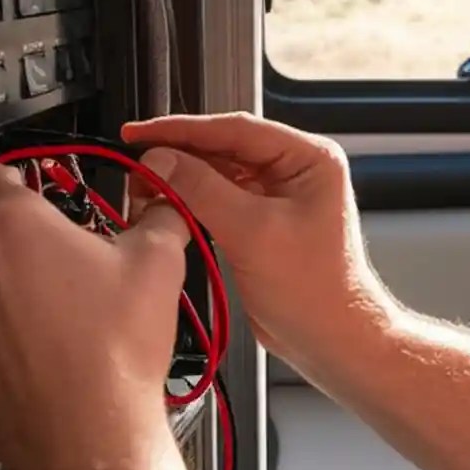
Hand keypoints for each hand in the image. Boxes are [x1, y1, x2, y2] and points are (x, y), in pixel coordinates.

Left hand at [0, 164, 190, 469]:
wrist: (87, 432)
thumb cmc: (114, 346)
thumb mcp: (157, 262)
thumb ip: (159, 215)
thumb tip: (165, 202)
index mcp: (8, 221)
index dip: (21, 175)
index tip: (48, 191)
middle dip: (21, 226)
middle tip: (69, 246)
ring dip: (7, 268)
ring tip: (61, 293)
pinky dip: (0, 309)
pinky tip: (46, 330)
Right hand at [123, 113, 392, 371]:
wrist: (332, 341)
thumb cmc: (317, 292)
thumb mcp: (253, 233)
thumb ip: (202, 190)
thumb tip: (160, 160)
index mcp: (308, 158)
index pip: (235, 128)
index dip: (182, 128)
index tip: (141, 132)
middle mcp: (294, 170)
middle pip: (223, 148)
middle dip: (178, 156)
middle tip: (136, 164)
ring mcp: (277, 197)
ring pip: (217, 174)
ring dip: (180, 180)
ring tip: (143, 186)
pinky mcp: (261, 223)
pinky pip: (218, 200)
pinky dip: (190, 202)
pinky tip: (165, 206)